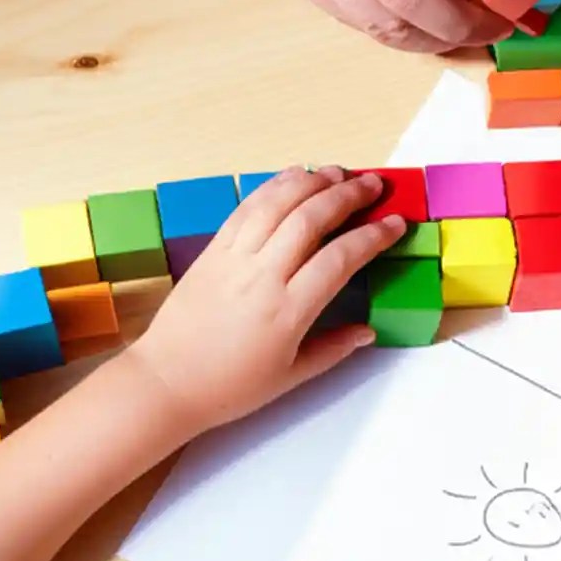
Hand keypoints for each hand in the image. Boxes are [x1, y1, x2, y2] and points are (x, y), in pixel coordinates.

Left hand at [131, 166, 405, 431]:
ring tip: (338, 172)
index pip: (340, 259)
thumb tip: (367, 331)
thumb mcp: (290, 377)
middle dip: (348, 195)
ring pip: (277, 203)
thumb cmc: (228, 387)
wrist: (165, 382)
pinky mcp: (212, 251)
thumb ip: (333, 349)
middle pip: (311, 219)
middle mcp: (262, 276)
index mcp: (288, 311)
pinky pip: (246, 208)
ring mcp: (234, 258)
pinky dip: (273, 187)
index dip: (373, 236)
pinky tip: (293, 178)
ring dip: (311, 181)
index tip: (396, 223)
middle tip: (374, 185)